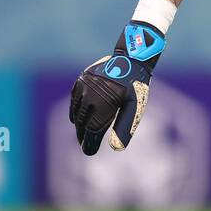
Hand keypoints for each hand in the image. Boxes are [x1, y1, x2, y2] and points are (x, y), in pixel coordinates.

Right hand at [69, 21, 165, 154]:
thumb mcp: (134, 107)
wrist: (131, 59)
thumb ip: (124, 127)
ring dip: (79, 125)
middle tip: (86, 146)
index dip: (90, 143)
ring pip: (77, 112)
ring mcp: (84, 86)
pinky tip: (79, 118)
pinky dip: (76, 110)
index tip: (89, 152)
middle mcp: (90, 94)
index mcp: (104, 103)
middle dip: (83, 136)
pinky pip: (74, 99)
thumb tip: (116, 148)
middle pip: (82, 123)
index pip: (92, 130)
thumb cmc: (136, 85)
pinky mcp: (81, 80)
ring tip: (83, 135)